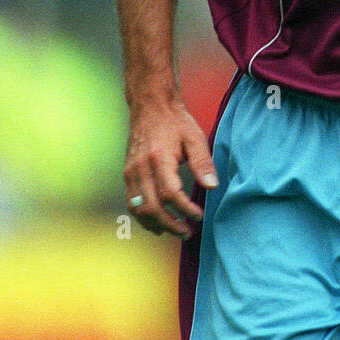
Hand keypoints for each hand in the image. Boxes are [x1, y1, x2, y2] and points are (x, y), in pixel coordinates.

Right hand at [124, 98, 217, 235]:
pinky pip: (131, 202)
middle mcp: (140, 168)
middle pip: (152, 208)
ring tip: (175, 231)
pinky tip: (157, 223)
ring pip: (138, 209)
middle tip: (187, 232)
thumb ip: (203, 163)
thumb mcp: (195, 138)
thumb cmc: (175, 122)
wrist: (150, 106)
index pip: (170, 194)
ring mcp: (130, 172)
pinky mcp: (127, 174)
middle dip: (170, 225)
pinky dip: (143, 217)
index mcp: (159, 159)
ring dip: (156, 224)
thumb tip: (212, 187)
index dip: (185, 210)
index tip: (199, 216)